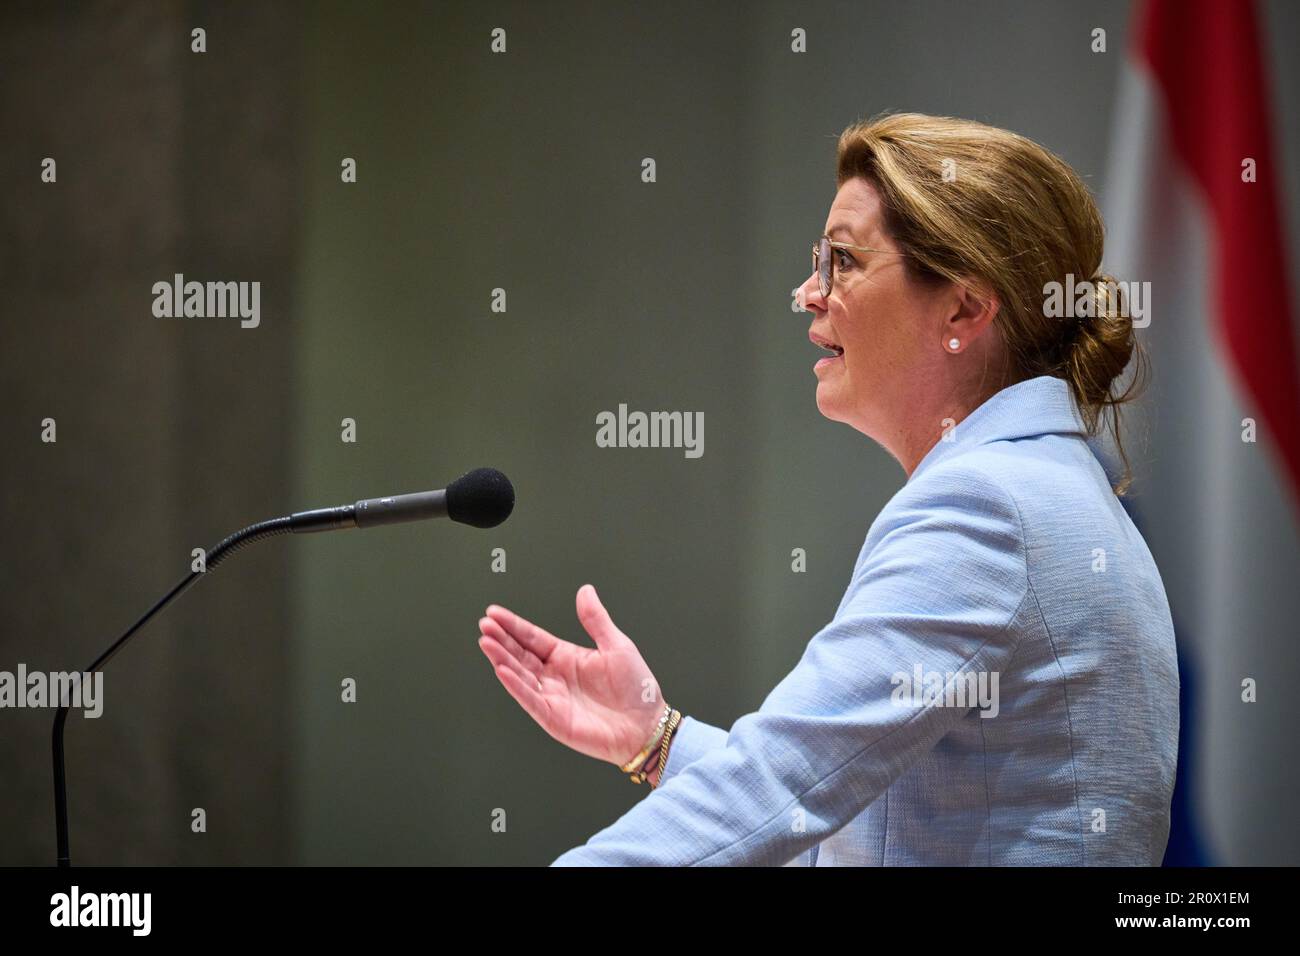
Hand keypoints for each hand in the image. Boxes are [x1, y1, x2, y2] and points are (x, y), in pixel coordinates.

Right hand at [477, 584, 666, 767]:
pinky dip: (516, 685)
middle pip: (521, 654)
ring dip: (502, 659)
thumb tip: (585, 591)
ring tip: (487, 643)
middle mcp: (555, 676)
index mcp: (567, 657)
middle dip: (501, 639)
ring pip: (520, 675)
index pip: (533, 638)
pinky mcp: (554, 718)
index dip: (513, 626)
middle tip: (485, 625)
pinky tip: (503, 670)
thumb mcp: (617, 645)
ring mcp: (552, 697)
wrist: (647, 725)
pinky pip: (530, 699)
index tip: (494, 613)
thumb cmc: (636, 689)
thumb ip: (596, 619)